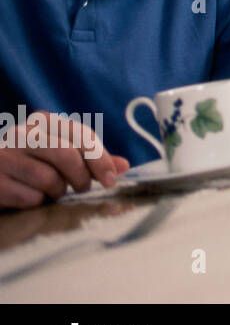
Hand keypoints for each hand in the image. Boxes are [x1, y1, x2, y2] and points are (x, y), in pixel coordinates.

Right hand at [0, 111, 129, 208]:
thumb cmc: (30, 165)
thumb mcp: (61, 156)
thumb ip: (91, 159)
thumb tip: (123, 166)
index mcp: (43, 121)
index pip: (80, 134)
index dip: (100, 158)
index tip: (113, 178)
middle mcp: (21, 133)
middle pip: (66, 155)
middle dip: (82, 177)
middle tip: (84, 188)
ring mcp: (3, 156)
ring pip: (47, 178)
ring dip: (58, 191)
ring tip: (54, 192)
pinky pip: (29, 197)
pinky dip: (37, 202)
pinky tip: (31, 198)